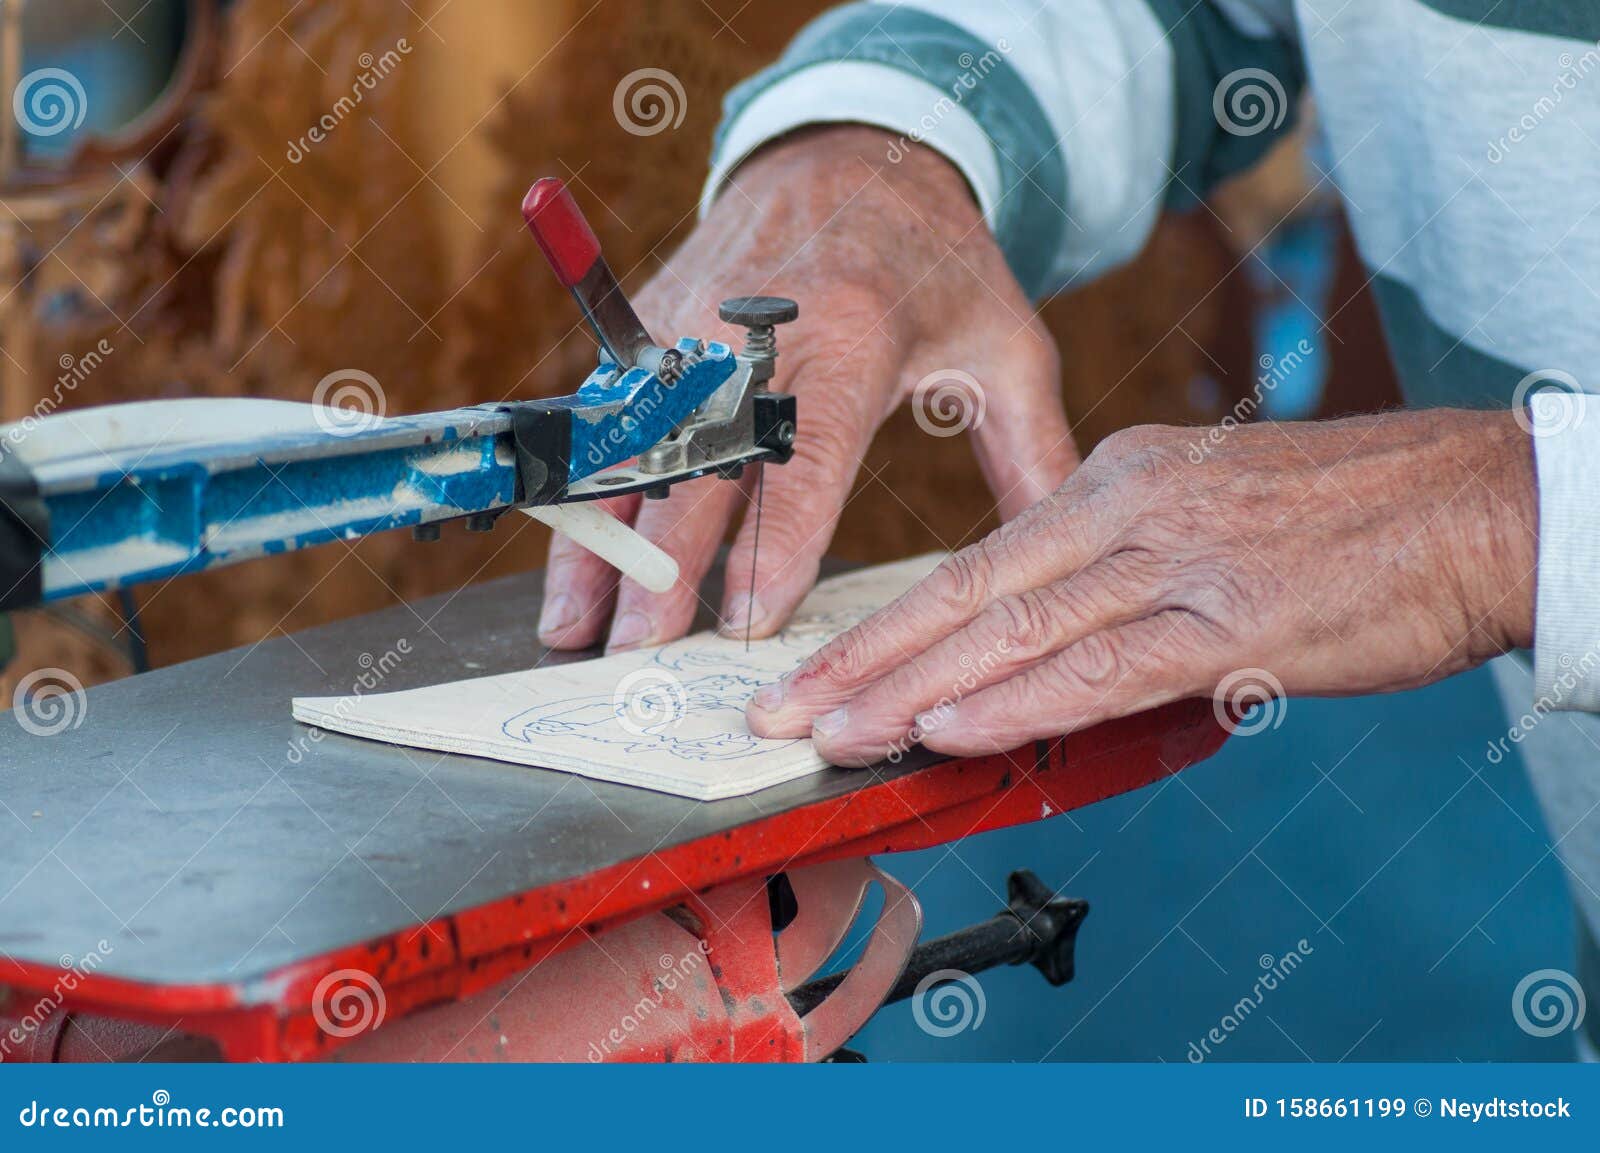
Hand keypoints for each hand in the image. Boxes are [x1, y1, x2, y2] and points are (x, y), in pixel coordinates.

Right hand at [537, 126, 1077, 652]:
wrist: (853, 149)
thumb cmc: (936, 260)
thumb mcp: (1005, 340)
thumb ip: (1031, 452)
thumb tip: (1051, 561)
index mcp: (853, 332)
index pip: (805, 453)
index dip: (774, 542)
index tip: (749, 621)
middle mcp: (754, 326)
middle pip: (697, 459)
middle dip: (664, 564)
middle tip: (642, 653)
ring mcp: (688, 320)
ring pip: (626, 442)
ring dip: (597, 539)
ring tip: (575, 628)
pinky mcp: (648, 319)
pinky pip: (602, 417)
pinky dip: (581, 492)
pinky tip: (572, 563)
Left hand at [746, 409, 1537, 764]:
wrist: (1481, 506)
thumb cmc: (1352, 524)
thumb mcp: (1208, 522)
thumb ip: (1123, 576)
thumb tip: (1050, 649)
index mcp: (1115, 479)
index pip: (976, 562)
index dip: (889, 624)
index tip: (823, 669)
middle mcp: (1128, 508)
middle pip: (965, 592)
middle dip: (864, 659)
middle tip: (780, 709)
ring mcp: (1177, 560)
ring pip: (1014, 631)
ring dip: (911, 690)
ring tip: (832, 734)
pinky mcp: (1234, 618)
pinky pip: (1103, 667)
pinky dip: (1016, 701)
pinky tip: (947, 728)